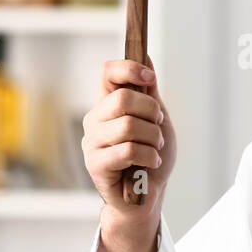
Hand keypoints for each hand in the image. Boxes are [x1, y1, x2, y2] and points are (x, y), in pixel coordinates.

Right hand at [81, 55, 176, 223]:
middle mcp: (95, 119)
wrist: (148, 196)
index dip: (129, 69)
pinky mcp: (95, 164)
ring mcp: (92, 142)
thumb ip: (149, 91)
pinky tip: (150, 163)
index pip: (108, 72)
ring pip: (128, 126)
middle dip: (151, 112)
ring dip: (153, 138)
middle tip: (158, 126)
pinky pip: (128, 150)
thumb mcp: (156, 119)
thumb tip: (144, 55)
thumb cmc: (150, 157)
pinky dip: (148, 156)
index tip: (150, 77)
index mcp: (108, 103)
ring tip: (154, 149)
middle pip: (122, 98)